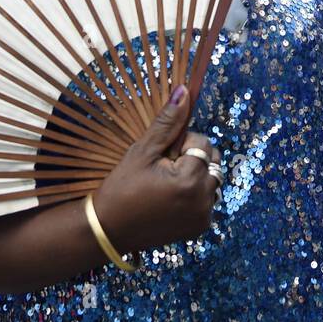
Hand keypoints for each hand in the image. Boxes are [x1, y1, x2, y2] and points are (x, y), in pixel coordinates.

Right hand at [90, 85, 219, 254]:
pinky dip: (195, 192)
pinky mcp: (200, 227)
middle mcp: (204, 200)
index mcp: (191, 180)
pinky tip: (170, 197)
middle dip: (194, 158)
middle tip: (164, 168)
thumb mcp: (143, 151)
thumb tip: (184, 92)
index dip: (183, 143)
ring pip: (212, 179)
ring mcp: (203, 216)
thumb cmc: (121, 188)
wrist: (108, 229)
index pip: (204, 143)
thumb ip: (167, 123)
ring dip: (196, 174)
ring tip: (167, 183)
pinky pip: (207, 198)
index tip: (162, 156)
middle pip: (214, 161)